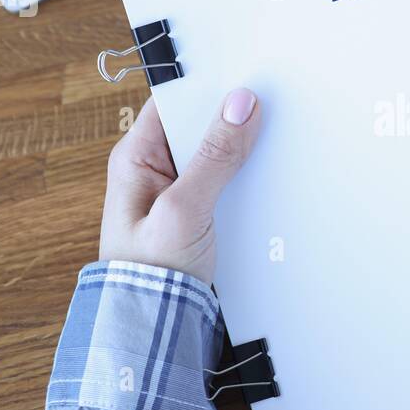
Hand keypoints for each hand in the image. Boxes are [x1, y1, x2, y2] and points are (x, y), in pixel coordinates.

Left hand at [99, 88, 259, 285]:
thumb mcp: (184, 209)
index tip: (246, 82)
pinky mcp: (198, 213)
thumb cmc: (151, 273)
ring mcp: (178, 192)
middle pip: (200, 127)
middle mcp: (155, 170)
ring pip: (218, 155)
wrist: (156, 327)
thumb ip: (214, 157)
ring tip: (273, 146)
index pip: (173, 102)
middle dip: (232, 121)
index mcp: (136, 159)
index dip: (208, 89)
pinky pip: (226, 183)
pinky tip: (266, 182)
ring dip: (243, 155)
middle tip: (269, 112)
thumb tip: (240, 104)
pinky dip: (246, 181)